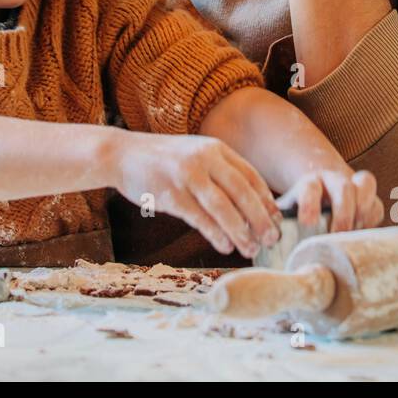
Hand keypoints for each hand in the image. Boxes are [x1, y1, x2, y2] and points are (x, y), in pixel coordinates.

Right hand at [113, 133, 281, 257]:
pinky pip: (199, 218)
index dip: (265, 200)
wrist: (121, 154)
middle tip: (271, 239)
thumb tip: (249, 204)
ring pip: (222, 207)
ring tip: (250, 249)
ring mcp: (186, 175)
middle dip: (259, 218)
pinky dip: (215, 234)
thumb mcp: (195, 154)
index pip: (250, 175)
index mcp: (215, 148)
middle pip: (241, 191)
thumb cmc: (162, 160)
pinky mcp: (169, 193)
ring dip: (240, 231)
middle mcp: (204, 159)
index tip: (276, 221)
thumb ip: (219, 171)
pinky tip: (225, 246)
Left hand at [277, 167, 383, 233]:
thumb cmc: (297, 217)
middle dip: (343, 212)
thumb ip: (280, 227)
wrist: (320, 200)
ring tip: (356, 233)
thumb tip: (269, 244)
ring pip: (366, 183)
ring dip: (363, 209)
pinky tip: (363, 237)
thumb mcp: (285, 218)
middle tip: (339, 234)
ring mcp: (353, 186)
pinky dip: (373, 220)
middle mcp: (332, 180)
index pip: (310, 187)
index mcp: (308, 184)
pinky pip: (377, 204)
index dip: (310, 204)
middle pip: (343, 186)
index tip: (308, 224)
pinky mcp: (370, 200)